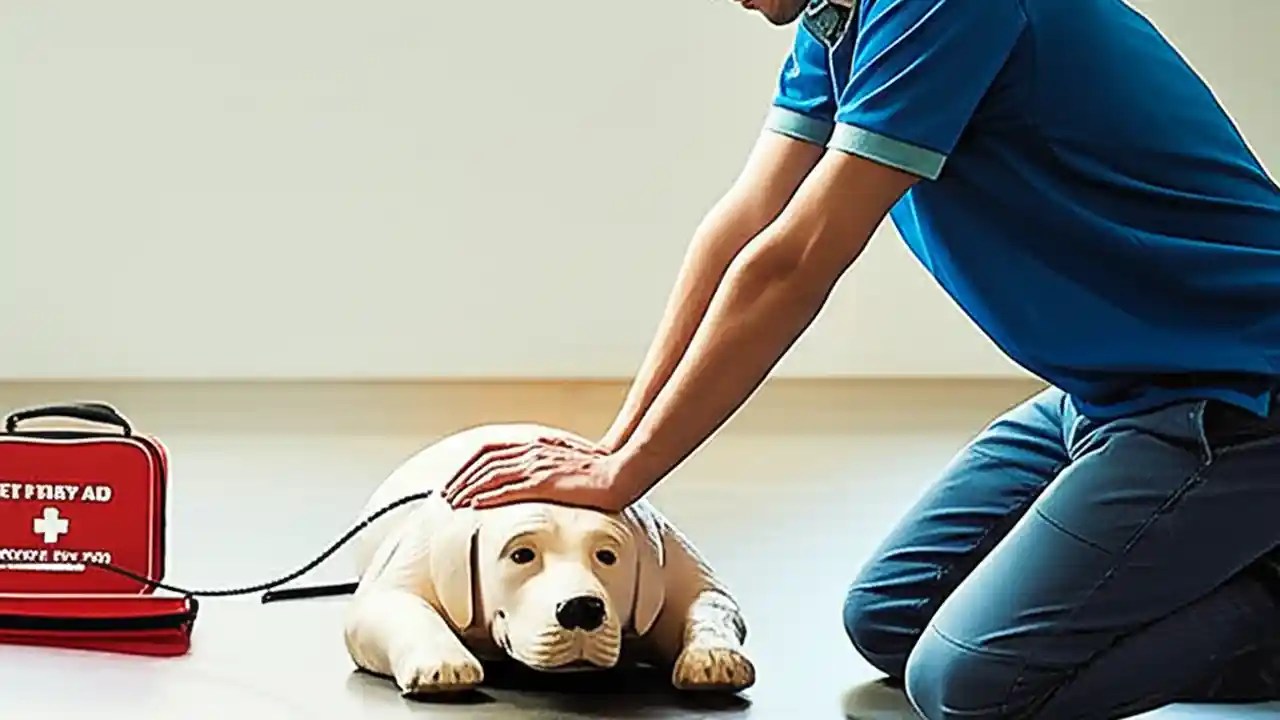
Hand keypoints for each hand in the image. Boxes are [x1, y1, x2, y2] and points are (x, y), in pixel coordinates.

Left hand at [441, 436, 633, 511]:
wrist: (623, 471)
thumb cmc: (600, 470)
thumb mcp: (565, 464)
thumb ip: (545, 467)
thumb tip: (531, 482)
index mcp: (535, 446)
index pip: (490, 451)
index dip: (468, 465)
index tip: (455, 480)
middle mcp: (532, 452)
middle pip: (484, 462)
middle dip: (461, 479)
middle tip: (445, 496)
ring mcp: (538, 467)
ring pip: (491, 475)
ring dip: (468, 490)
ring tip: (453, 504)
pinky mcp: (546, 483)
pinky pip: (510, 490)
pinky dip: (488, 497)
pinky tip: (475, 507)